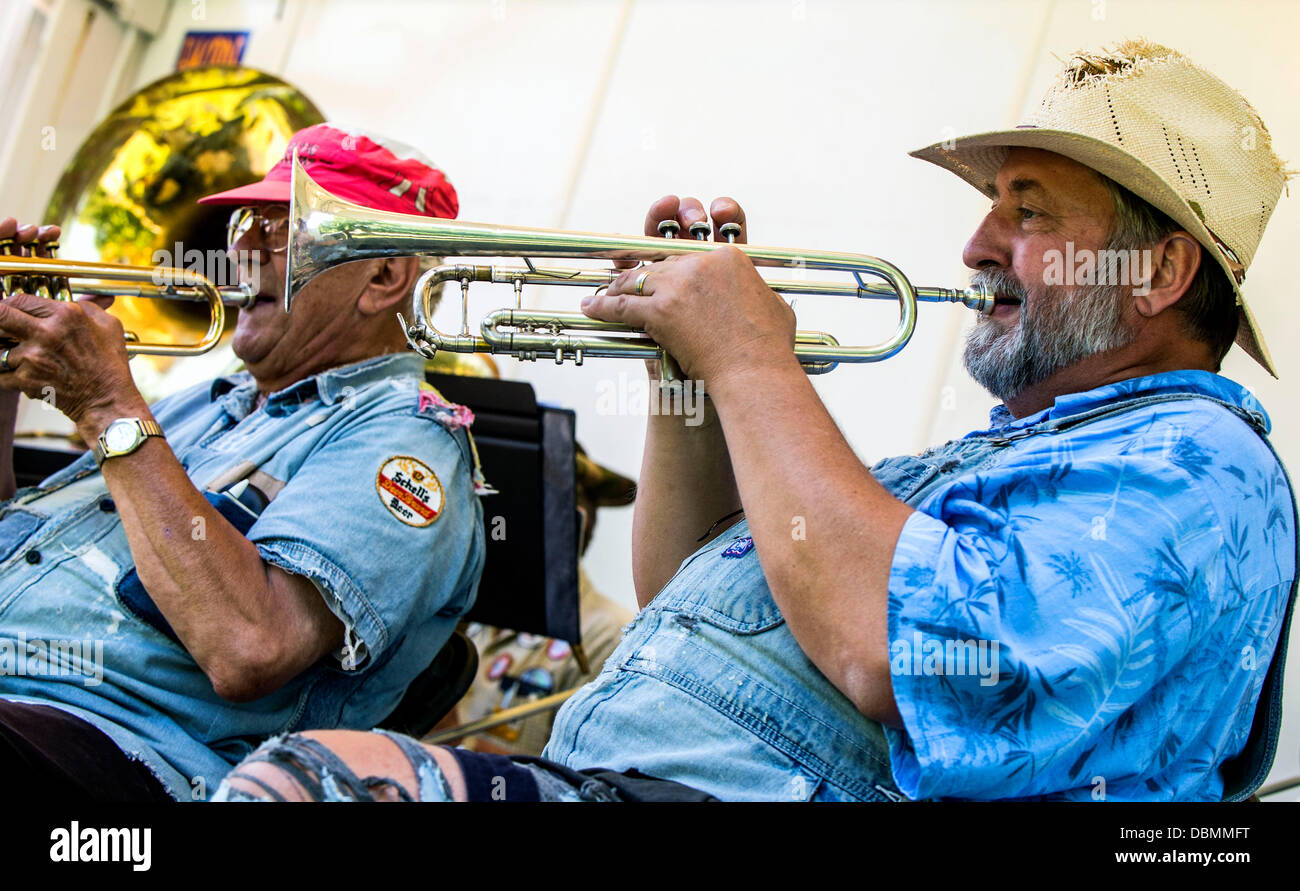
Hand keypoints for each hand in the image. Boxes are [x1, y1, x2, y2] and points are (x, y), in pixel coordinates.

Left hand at [0, 217, 140, 437]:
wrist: (107, 401)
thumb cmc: (110, 365)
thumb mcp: (108, 326)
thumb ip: (90, 306)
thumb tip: (83, 296)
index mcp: (66, 315)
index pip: (20, 299)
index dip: (9, 303)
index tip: (8, 309)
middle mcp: (46, 334)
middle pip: (0, 316)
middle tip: (4, 328)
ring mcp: (32, 358)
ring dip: (6, 353)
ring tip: (23, 358)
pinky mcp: (25, 380)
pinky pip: (1, 374)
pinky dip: (8, 375)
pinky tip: (24, 375)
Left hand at [583, 196, 794, 384]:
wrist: (754, 371)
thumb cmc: (769, 347)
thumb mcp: (773, 305)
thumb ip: (758, 291)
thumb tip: (759, 294)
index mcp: (729, 257)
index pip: (690, 253)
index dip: (673, 263)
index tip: (666, 270)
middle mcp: (701, 262)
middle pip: (661, 262)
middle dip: (644, 273)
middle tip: (628, 279)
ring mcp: (678, 284)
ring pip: (637, 278)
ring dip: (617, 286)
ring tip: (605, 292)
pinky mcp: (660, 309)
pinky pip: (621, 304)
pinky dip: (602, 305)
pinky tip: (591, 306)